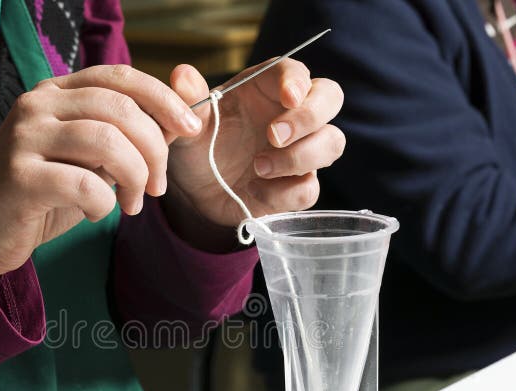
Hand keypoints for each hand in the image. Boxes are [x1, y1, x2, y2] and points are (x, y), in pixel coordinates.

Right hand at [0, 65, 202, 283]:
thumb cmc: (45, 193)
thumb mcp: (93, 160)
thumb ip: (131, 137)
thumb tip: (184, 114)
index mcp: (58, 92)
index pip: (121, 77)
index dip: (164, 99)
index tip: (191, 129)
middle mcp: (38, 105)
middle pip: (120, 109)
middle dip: (155, 151)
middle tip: (156, 187)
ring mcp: (25, 138)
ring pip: (107, 141)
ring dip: (134, 177)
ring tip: (131, 204)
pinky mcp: (19, 176)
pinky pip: (84, 183)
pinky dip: (104, 204)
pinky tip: (97, 213)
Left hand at [163, 60, 344, 250]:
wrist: (193, 187)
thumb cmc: (196, 142)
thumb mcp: (185, 123)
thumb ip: (188, 101)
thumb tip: (183, 75)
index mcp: (266, 88)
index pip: (295, 72)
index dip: (297, 81)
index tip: (288, 96)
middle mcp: (291, 115)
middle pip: (330, 98)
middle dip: (310, 116)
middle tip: (274, 135)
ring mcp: (300, 151)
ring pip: (331, 143)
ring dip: (300, 157)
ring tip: (258, 167)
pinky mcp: (297, 186)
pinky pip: (309, 189)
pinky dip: (284, 193)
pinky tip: (255, 190)